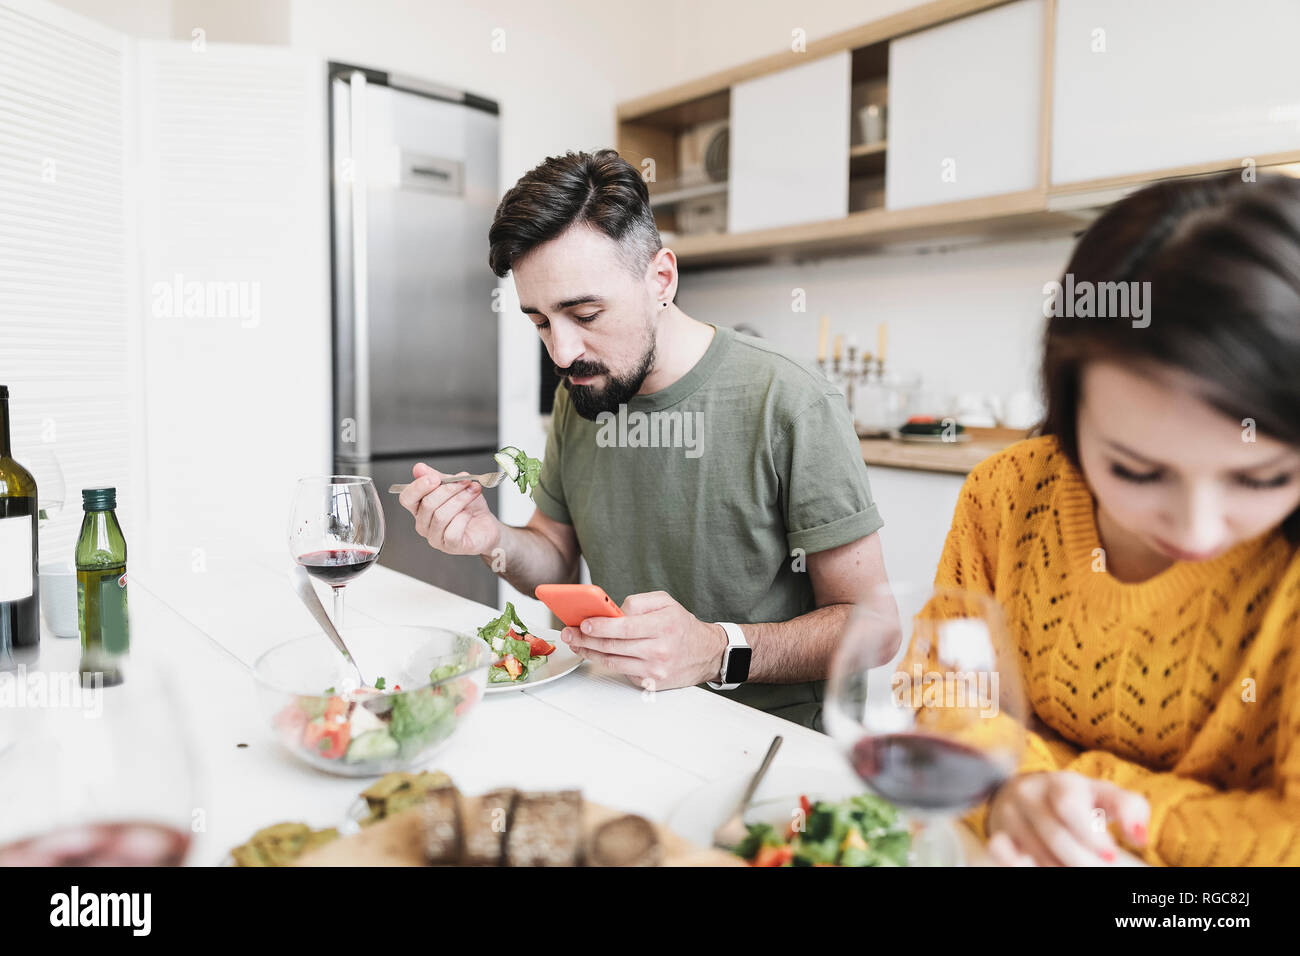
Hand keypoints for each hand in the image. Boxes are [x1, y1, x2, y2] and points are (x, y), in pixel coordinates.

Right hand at [397, 462, 500, 556]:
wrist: (487, 525)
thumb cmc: (470, 507)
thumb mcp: (455, 487)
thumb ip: (437, 477)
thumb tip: (419, 468)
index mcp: (420, 509)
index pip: (407, 498)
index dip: (418, 487)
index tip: (435, 477)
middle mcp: (424, 524)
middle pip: (428, 503)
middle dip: (449, 489)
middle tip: (465, 481)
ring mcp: (435, 537)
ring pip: (441, 515)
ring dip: (460, 499)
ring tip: (472, 491)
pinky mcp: (450, 546)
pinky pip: (452, 531)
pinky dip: (463, 518)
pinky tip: (469, 513)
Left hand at [561, 590, 727, 689]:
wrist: (706, 653)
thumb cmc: (682, 626)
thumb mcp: (665, 602)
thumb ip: (638, 602)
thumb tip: (612, 611)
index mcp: (663, 626)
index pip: (625, 627)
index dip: (601, 626)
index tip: (583, 623)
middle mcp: (659, 650)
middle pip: (613, 646)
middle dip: (586, 639)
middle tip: (569, 633)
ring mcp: (655, 670)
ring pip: (612, 661)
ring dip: (589, 652)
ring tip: (575, 643)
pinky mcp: (650, 683)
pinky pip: (621, 671)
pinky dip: (605, 661)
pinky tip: (594, 653)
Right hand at [986, 771, 1149, 865]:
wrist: (1025, 793)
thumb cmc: (1079, 800)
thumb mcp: (1104, 795)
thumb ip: (1130, 808)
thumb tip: (1139, 836)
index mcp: (1062, 782)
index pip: (1069, 805)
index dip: (1090, 833)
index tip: (1112, 854)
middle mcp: (1031, 793)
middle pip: (1056, 837)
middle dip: (1083, 861)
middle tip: (1100, 869)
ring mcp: (1010, 814)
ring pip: (1036, 853)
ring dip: (1062, 868)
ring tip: (1079, 869)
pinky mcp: (998, 832)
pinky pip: (1007, 856)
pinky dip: (1030, 867)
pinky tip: (1049, 867)